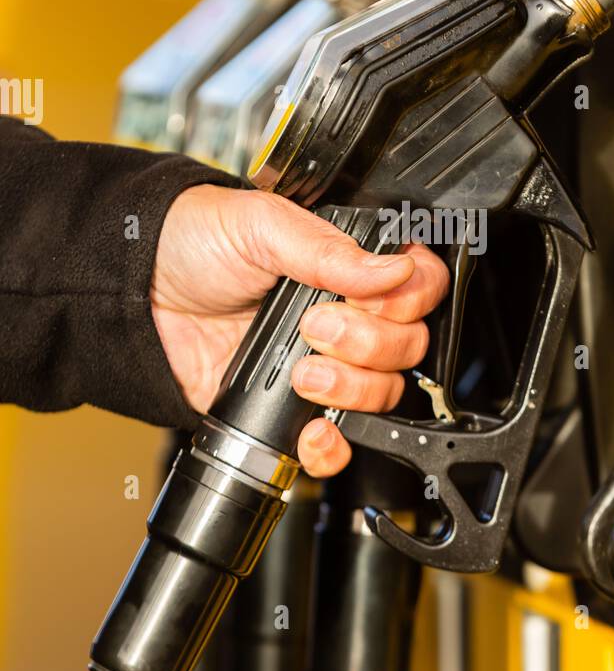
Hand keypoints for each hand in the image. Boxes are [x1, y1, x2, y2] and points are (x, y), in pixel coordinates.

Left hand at [151, 185, 448, 475]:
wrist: (134, 295)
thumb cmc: (193, 244)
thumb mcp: (261, 226)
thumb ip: (330, 249)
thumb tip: (394, 267)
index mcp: (348, 267)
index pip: (420, 286)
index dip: (409, 297)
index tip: (372, 296)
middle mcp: (347, 316)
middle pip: (409, 346)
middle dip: (368, 341)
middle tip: (315, 325)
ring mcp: (325, 365)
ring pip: (382, 394)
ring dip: (350, 387)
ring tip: (301, 369)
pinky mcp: (290, 409)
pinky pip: (338, 443)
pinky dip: (332, 444)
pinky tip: (310, 424)